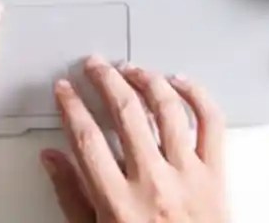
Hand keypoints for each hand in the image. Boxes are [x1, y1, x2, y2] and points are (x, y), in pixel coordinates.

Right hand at [41, 57, 227, 222]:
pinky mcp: (216, 174)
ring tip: (129, 68)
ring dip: (145, 79)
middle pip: (125, 112)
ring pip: (167, 109)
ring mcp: (188, 175)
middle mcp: (153, 183)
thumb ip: (72, 196)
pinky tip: (179, 81)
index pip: (87, 138)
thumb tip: (52, 158)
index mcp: (118, 202)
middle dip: (104, 80)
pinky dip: (197, 95)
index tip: (64, 90)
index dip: (71, 106)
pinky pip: (211, 122)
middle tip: (93, 66)